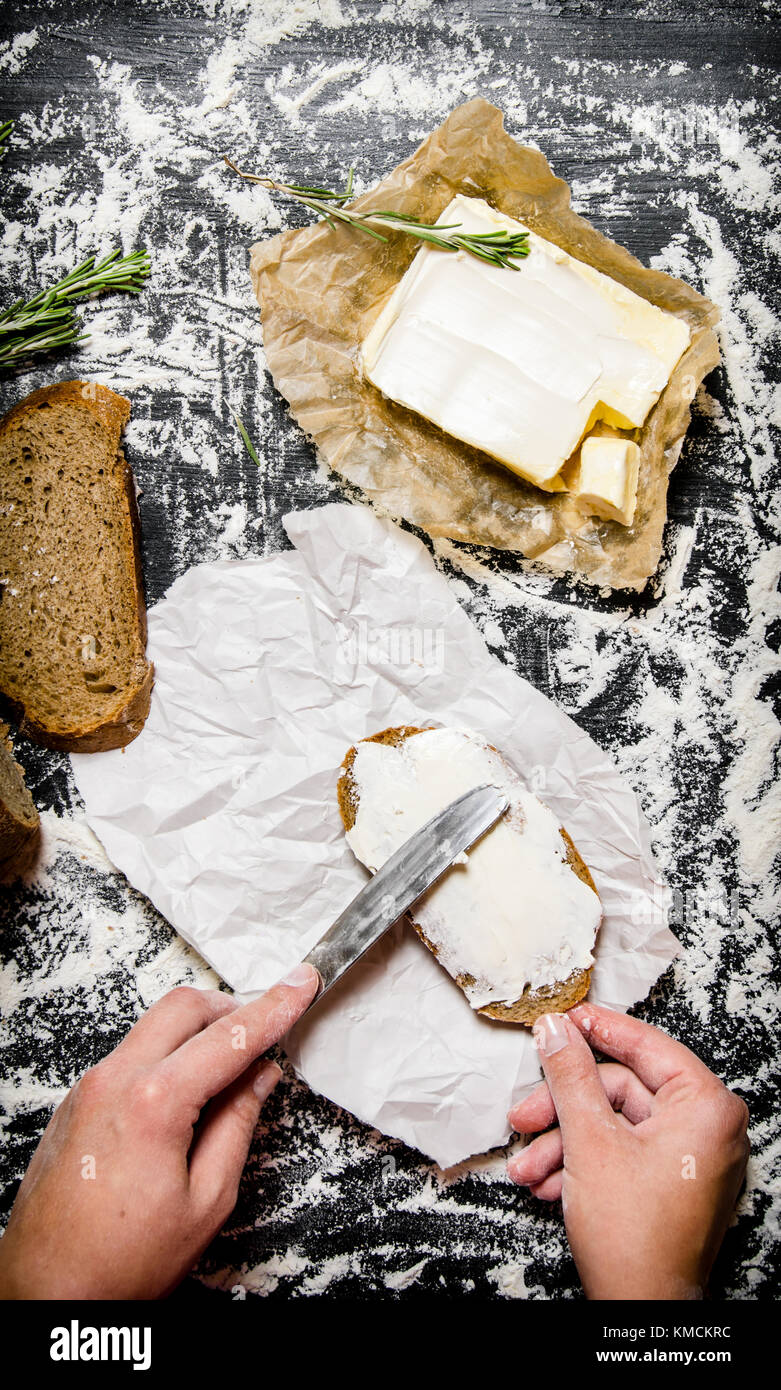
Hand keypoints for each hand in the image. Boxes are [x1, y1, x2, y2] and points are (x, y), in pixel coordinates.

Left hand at [0, 964, 318, 1298]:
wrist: (49, 1292)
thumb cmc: (123, 1261)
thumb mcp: (206, 1199)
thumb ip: (237, 1125)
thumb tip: (258, 1077)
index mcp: (154, 1102)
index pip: (229, 1037)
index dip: (274, 1007)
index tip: (301, 983)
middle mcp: (114, 1081)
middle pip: (183, 1008)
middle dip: (229, 1008)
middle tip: (263, 1031)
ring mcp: (88, 1088)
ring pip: (152, 1029)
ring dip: (194, 1035)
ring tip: (225, 1078)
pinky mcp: (75, 1103)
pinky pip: (128, 1057)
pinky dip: (164, 1059)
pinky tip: (183, 1101)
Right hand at [507, 1003, 748, 1300]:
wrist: (641, 1311)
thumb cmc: (634, 1238)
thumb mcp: (589, 1141)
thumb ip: (570, 1076)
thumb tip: (556, 1029)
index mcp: (705, 1106)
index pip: (646, 1045)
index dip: (597, 1029)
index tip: (564, 1018)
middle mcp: (708, 1127)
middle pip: (621, 1091)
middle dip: (564, 1112)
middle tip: (525, 1115)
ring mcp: (691, 1157)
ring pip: (613, 1126)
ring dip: (565, 1146)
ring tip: (530, 1169)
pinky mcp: (674, 1182)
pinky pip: (623, 1153)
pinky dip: (584, 1165)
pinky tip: (552, 1185)